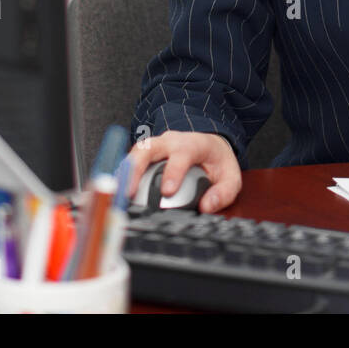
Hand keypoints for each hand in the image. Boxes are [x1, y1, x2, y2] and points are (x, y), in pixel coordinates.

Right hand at [124, 130, 242, 213]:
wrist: (209, 144)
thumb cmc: (217, 161)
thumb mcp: (231, 176)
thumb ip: (223, 192)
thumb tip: (207, 206)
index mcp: (193, 144)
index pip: (181, 154)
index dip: (173, 172)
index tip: (167, 191)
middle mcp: (171, 141)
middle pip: (148, 148)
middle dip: (136, 169)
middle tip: (129, 193)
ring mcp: (156, 145)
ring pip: (135, 153)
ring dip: (124, 173)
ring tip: (118, 195)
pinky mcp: (146, 153)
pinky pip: (130, 160)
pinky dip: (122, 174)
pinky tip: (117, 191)